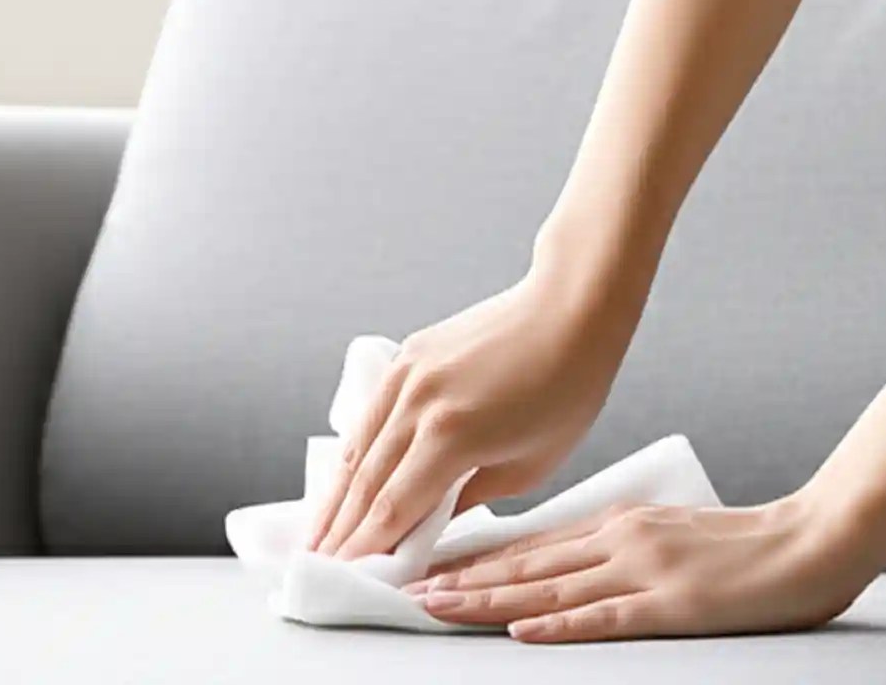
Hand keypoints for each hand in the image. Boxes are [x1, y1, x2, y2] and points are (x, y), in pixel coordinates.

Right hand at [309, 248, 651, 559]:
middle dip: (341, 529)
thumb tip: (428, 521)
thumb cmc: (567, 389)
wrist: (568, 311)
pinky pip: (370, 415)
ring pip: (357, 447)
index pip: (394, 506)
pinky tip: (343, 478)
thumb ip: (470, 497)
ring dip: (335, 494)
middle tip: (320, 564)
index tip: (347, 575)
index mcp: (451, 435)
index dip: (366, 546)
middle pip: (365, 481)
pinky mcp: (407, 357)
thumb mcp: (529, 465)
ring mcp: (406, 375)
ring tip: (318, 531)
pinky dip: (354, 451)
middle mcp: (417, 403)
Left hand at [403, 497, 874, 643]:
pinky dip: (559, 626)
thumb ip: (613, 544)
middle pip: (526, 565)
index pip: (531, 544)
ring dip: (488, 601)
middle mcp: (619, 540)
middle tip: (409, 590)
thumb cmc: (741, 544)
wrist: (813, 538)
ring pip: (549, 589)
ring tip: (438, 607)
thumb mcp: (665, 531)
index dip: (477, 559)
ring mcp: (644, 571)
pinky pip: (605, 618)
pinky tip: (521, 631)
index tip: (431, 568)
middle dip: (463, 579)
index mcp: (617, 523)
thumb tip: (560, 564)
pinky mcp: (674, 605)